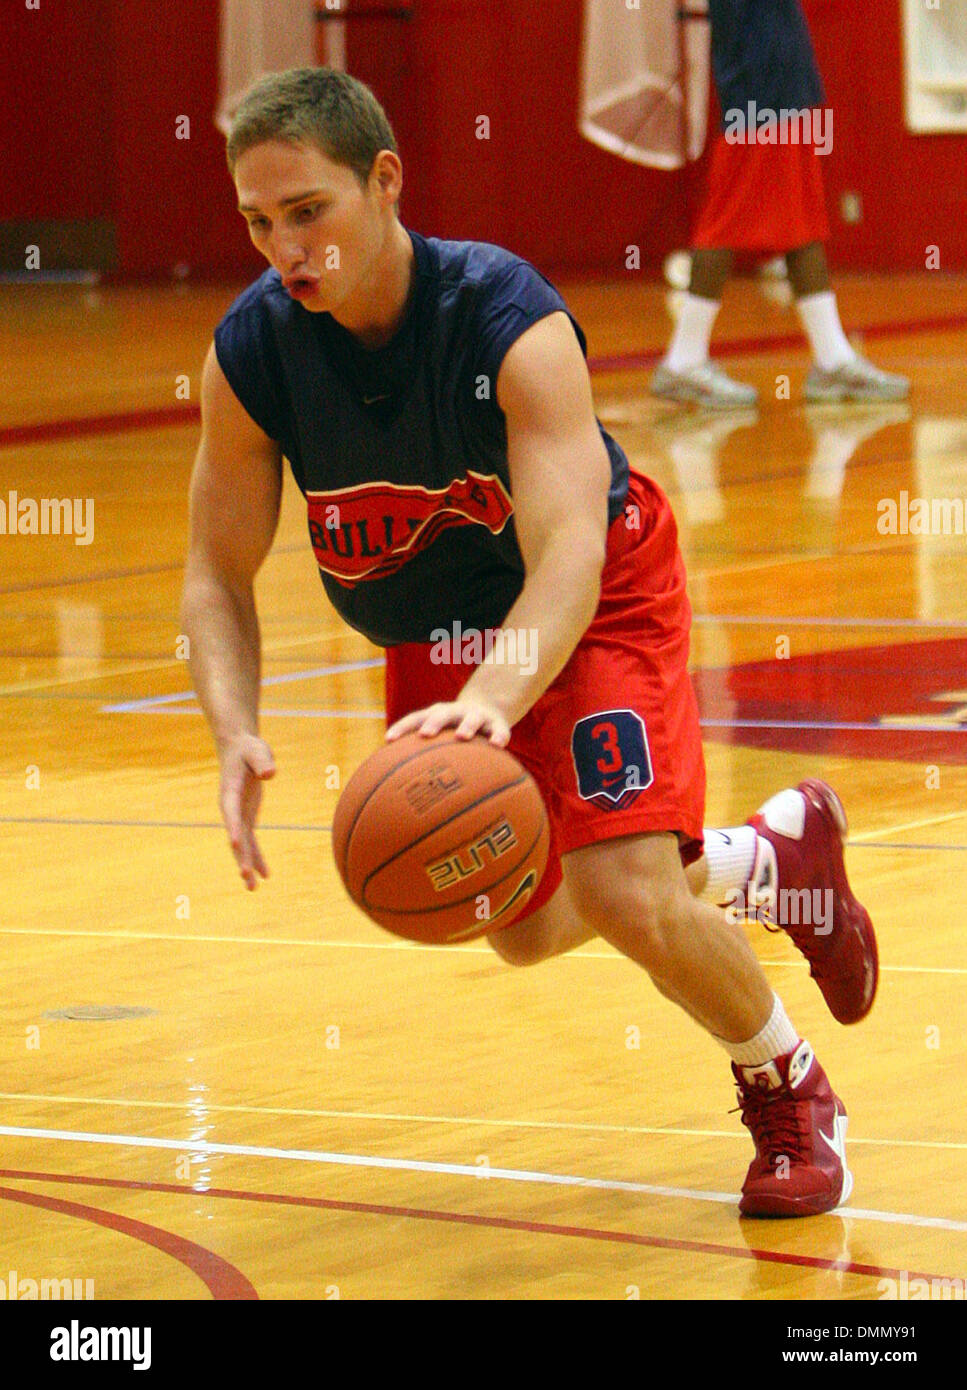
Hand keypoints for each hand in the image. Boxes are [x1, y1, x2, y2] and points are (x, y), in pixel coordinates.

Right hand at [218, 733, 275, 889]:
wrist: (239, 750)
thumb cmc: (248, 749)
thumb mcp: (257, 750)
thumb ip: (262, 761)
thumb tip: (269, 774)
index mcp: (230, 792)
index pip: (231, 812)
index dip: (232, 827)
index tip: (234, 844)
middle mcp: (231, 808)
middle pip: (235, 836)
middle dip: (240, 857)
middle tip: (246, 877)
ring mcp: (238, 814)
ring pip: (242, 845)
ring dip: (247, 865)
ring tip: (253, 888)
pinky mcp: (246, 817)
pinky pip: (251, 841)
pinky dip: (257, 857)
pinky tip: (265, 875)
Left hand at [386, 699, 510, 747]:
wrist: (488, 710)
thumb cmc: (454, 733)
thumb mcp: (440, 738)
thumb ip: (423, 757)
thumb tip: (398, 791)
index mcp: (436, 715)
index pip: (415, 718)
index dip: (402, 727)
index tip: (389, 740)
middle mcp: (455, 712)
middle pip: (441, 713)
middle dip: (433, 722)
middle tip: (425, 734)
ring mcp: (477, 716)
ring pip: (472, 717)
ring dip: (466, 725)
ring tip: (462, 736)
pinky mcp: (497, 723)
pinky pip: (499, 729)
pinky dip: (498, 736)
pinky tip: (497, 746)